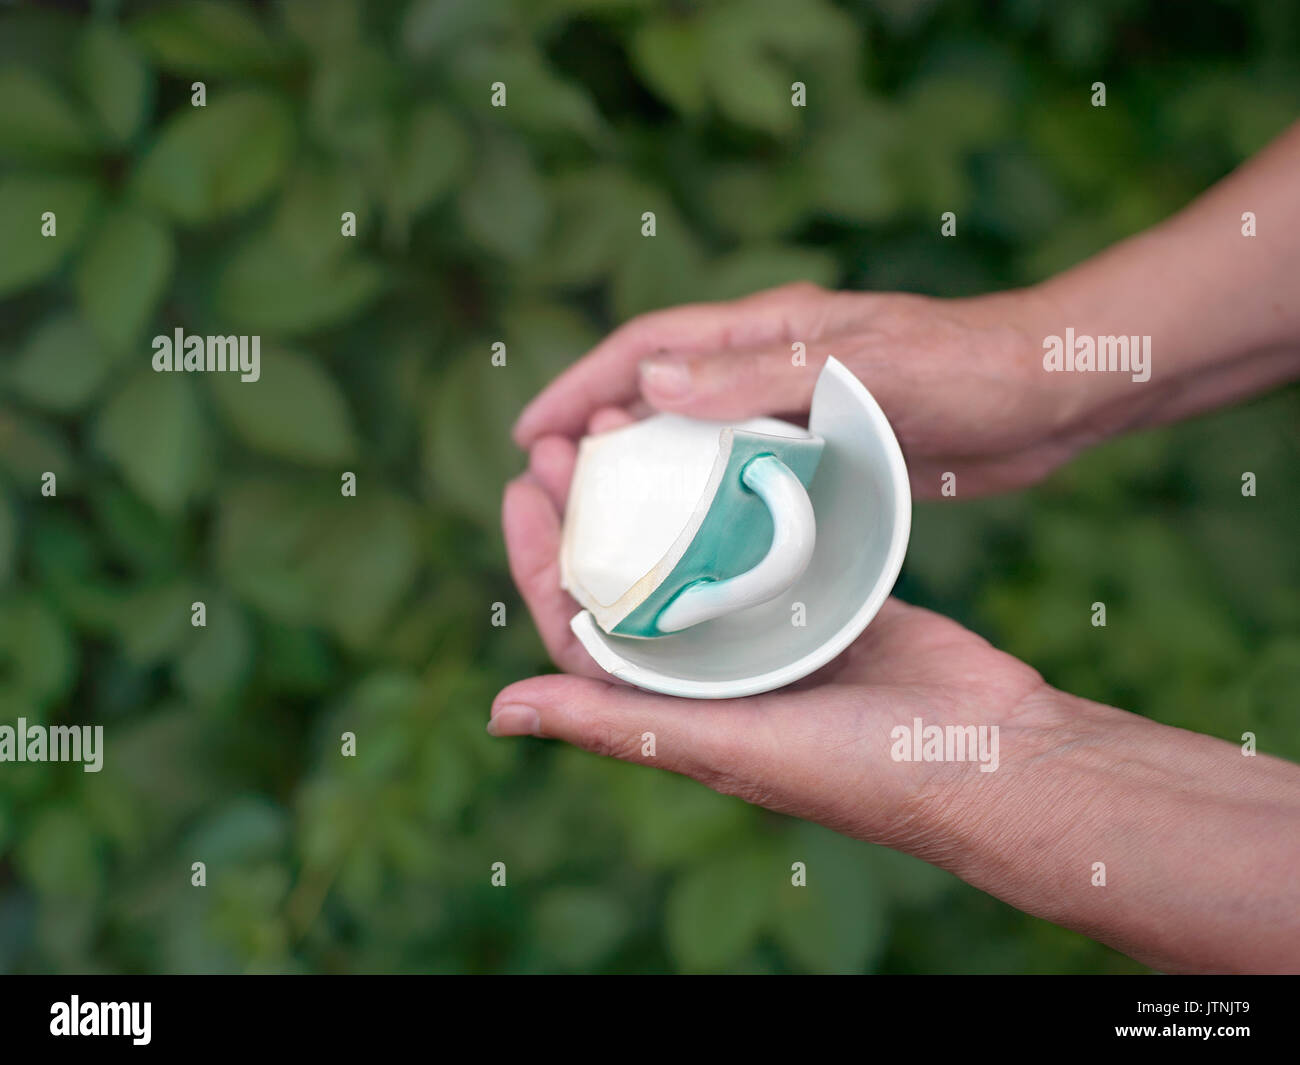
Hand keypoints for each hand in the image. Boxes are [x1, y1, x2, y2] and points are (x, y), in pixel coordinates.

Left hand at [494, 434, 1051, 849]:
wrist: (991, 755)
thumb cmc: (860, 767)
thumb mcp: (729, 746)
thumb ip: (622, 726)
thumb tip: (500, 710)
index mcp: (677, 704)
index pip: (581, 623)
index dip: (541, 557)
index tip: (521, 486)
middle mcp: (713, 668)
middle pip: (628, 575)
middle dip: (588, 507)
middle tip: (565, 439)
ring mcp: (769, 630)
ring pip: (689, 547)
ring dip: (652, 491)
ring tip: (626, 425)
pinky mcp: (822, 597)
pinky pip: (760, 538)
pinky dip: (730, 494)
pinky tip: (713, 443)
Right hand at [513, 281, 1096, 497]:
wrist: (1051, 395)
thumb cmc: (965, 369)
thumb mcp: (861, 367)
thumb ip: (758, 374)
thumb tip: (645, 384)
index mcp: (766, 328)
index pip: (644, 348)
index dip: (579, 387)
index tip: (531, 436)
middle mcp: (768, 364)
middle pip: (656, 395)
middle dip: (598, 435)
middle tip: (551, 492)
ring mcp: (794, 408)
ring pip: (694, 440)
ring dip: (645, 474)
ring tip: (602, 528)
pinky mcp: (823, 450)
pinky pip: (742, 474)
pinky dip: (703, 502)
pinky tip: (687, 544)